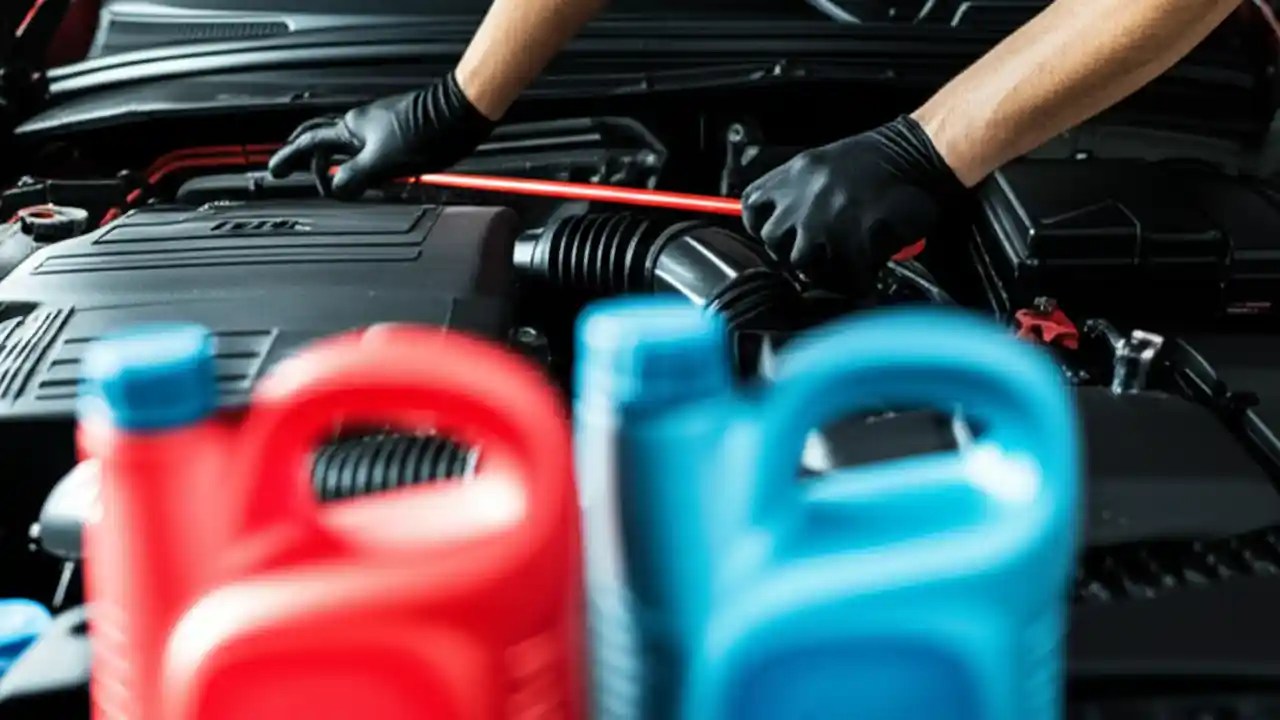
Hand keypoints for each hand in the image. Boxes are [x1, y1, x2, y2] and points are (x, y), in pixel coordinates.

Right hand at [268, 72, 494, 199]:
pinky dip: (364, 169)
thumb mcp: (382, 162)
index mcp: (351, 128)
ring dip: (338, 166)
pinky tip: (373, 181)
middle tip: (295, 171)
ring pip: (348, 149)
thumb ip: (355, 177)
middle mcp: (362, 126)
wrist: (460, 116)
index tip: (275, 170)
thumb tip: (337, 190)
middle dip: (307, 157)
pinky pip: (371, 154)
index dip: (289, 157)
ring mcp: (380, 130)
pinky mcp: (400, 137)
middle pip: (323, 141)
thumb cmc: (427, 131)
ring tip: (333, 184)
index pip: (309, 142)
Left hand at [741, 115, 964, 295]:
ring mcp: (825, 222)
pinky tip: (865, 272)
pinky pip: (841, 277)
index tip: (774, 233)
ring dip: (817, 267)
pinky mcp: (852, 243)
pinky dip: (853, 281)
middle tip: (812, 253)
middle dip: (788, 249)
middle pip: (772, 239)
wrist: (922, 153)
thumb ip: (801, 192)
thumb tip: (790, 225)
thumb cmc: (883, 158)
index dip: (759, 224)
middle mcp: (802, 197)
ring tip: (838, 263)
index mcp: (795, 174)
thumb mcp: (827, 164)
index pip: (752, 206)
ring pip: (800, 263)